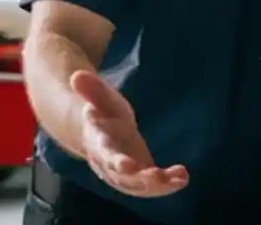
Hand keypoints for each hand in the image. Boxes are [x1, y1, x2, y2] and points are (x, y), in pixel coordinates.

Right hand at [70, 70, 188, 197]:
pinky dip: (167, 183)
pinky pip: (150, 185)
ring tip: (179, 178)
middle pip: (121, 175)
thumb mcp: (98, 97)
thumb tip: (77, 76)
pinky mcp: (138, 176)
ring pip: (137, 184)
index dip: (114, 160)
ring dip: (157, 185)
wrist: (100, 131)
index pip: (103, 153)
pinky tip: (183, 177)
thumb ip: (90, 89)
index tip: (125, 164)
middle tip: (156, 176)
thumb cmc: (101, 111)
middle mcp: (108, 163)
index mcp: (97, 142)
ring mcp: (123, 173)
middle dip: (138, 178)